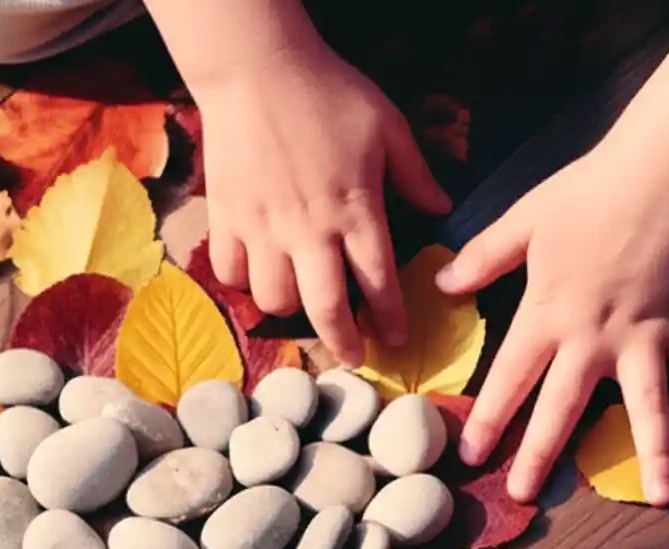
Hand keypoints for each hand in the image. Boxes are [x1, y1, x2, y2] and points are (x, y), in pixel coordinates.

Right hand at [192, 46, 451, 365]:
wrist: (256, 70)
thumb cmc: (328, 92)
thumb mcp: (387, 126)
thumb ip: (415, 174)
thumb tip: (442, 210)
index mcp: (355, 209)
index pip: (378, 282)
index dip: (390, 318)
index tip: (397, 338)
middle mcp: (309, 230)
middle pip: (324, 309)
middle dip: (342, 342)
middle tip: (351, 357)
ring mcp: (263, 228)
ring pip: (274, 299)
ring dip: (291, 309)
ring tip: (301, 302)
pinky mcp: (227, 219)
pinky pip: (231, 272)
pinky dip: (243, 282)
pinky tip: (257, 273)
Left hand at [436, 148, 668, 505]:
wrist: (663, 172)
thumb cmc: (587, 193)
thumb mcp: (523, 222)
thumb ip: (483, 258)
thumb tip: (442, 284)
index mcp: (546, 314)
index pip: (509, 379)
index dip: (488, 420)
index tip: (471, 456)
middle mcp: (593, 337)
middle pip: (563, 408)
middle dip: (542, 455)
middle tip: (525, 496)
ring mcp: (645, 335)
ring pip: (646, 406)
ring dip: (649, 453)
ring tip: (655, 498)